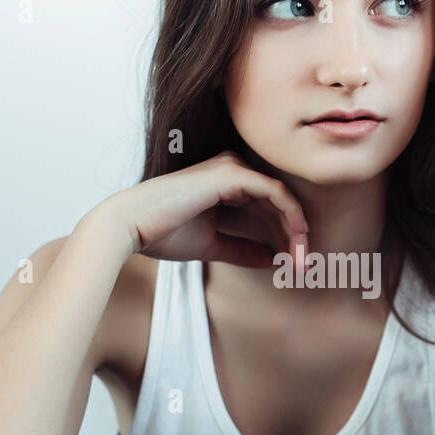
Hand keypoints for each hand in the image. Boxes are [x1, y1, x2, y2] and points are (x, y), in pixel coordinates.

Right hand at [90, 152, 308, 268]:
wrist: (130, 226)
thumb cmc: (163, 234)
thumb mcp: (211, 245)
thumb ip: (241, 250)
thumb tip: (270, 260)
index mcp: (226, 182)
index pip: (268, 205)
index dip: (285, 235)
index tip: (293, 264)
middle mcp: (232, 169)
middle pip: (279, 202)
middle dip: (295, 236)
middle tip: (303, 266)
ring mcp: (232, 167)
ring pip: (282, 197)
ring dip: (296, 230)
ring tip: (300, 261)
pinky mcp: (231, 174)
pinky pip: (276, 193)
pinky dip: (290, 216)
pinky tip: (297, 239)